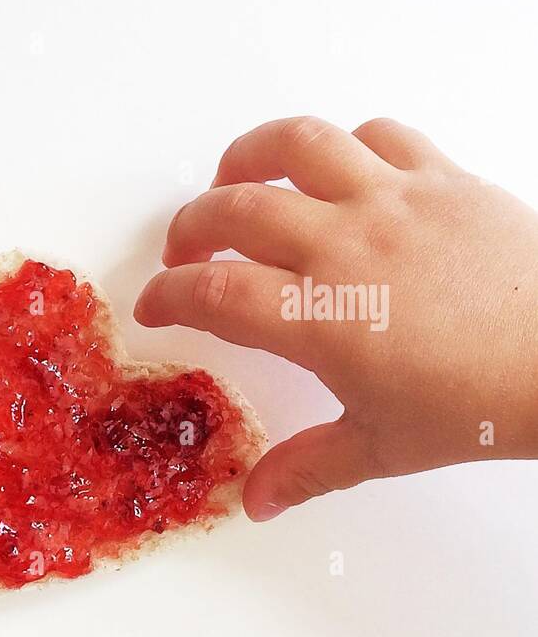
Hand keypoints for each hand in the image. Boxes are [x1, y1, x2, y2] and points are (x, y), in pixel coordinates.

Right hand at [134, 116, 537, 518]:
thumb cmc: (481, 404)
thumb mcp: (381, 447)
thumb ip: (306, 468)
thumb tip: (258, 501)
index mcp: (319, 317)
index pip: (212, 293)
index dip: (168, 294)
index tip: (154, 304)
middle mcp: (344, 246)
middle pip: (234, 210)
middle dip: (191, 227)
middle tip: (183, 250)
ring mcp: (393, 201)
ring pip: (297, 146)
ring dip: (249, 156)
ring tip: (234, 178)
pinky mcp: (441, 178)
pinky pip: (378, 136)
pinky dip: (343, 146)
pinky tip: (335, 171)